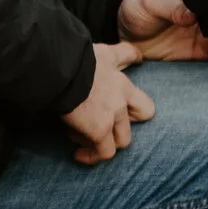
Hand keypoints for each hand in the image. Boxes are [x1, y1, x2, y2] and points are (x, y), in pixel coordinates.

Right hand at [61, 42, 155, 165]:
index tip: (117, 114)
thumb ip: (124, 54)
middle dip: (120, 127)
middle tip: (99, 126)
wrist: (61, 69)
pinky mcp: (99, 130)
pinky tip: (78, 154)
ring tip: (82, 138)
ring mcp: (113, 116)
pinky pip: (104, 152)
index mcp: (124, 84)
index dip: (135, 113)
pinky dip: (92, 156)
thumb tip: (138, 55)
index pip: (146, 105)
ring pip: (121, 141)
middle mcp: (122, 101)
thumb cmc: (79, 58)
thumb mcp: (106, 53)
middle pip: (138, 120)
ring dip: (103, 142)